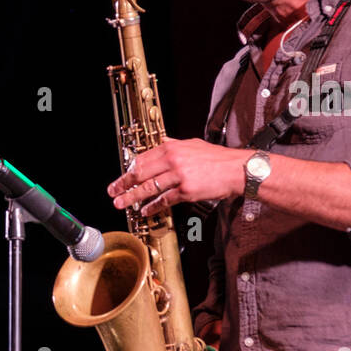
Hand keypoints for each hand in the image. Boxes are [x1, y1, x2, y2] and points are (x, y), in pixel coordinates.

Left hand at [109, 138, 248, 216]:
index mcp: (172, 147)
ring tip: (121, 203)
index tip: (121, 177)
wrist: (237, 169)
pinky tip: (145, 210)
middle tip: (113, 191)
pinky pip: (164, 200)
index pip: (142, 158)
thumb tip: (161, 140)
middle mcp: (172, 160)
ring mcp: (178, 176)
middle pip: (140, 173)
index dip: (129, 170)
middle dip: (123, 184)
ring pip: (148, 188)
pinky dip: (152, 207)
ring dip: (132, 197)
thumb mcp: (192, 144)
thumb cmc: (216, 158)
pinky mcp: (186, 191)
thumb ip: (174, 144)